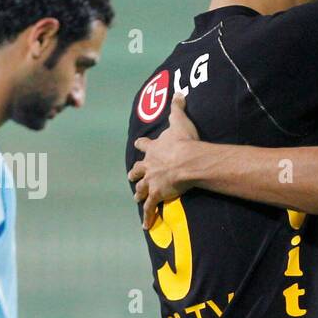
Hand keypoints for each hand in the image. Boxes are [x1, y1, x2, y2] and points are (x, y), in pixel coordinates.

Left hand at [130, 94, 200, 229]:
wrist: (186, 160)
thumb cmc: (184, 141)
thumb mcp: (179, 120)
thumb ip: (177, 106)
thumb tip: (179, 92)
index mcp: (154, 149)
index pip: (144, 145)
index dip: (142, 145)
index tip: (138, 144)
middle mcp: (149, 165)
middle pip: (138, 170)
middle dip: (135, 173)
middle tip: (131, 176)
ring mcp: (152, 181)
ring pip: (142, 189)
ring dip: (139, 194)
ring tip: (136, 199)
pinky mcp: (157, 194)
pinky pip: (151, 208)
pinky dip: (148, 217)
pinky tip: (146, 226)